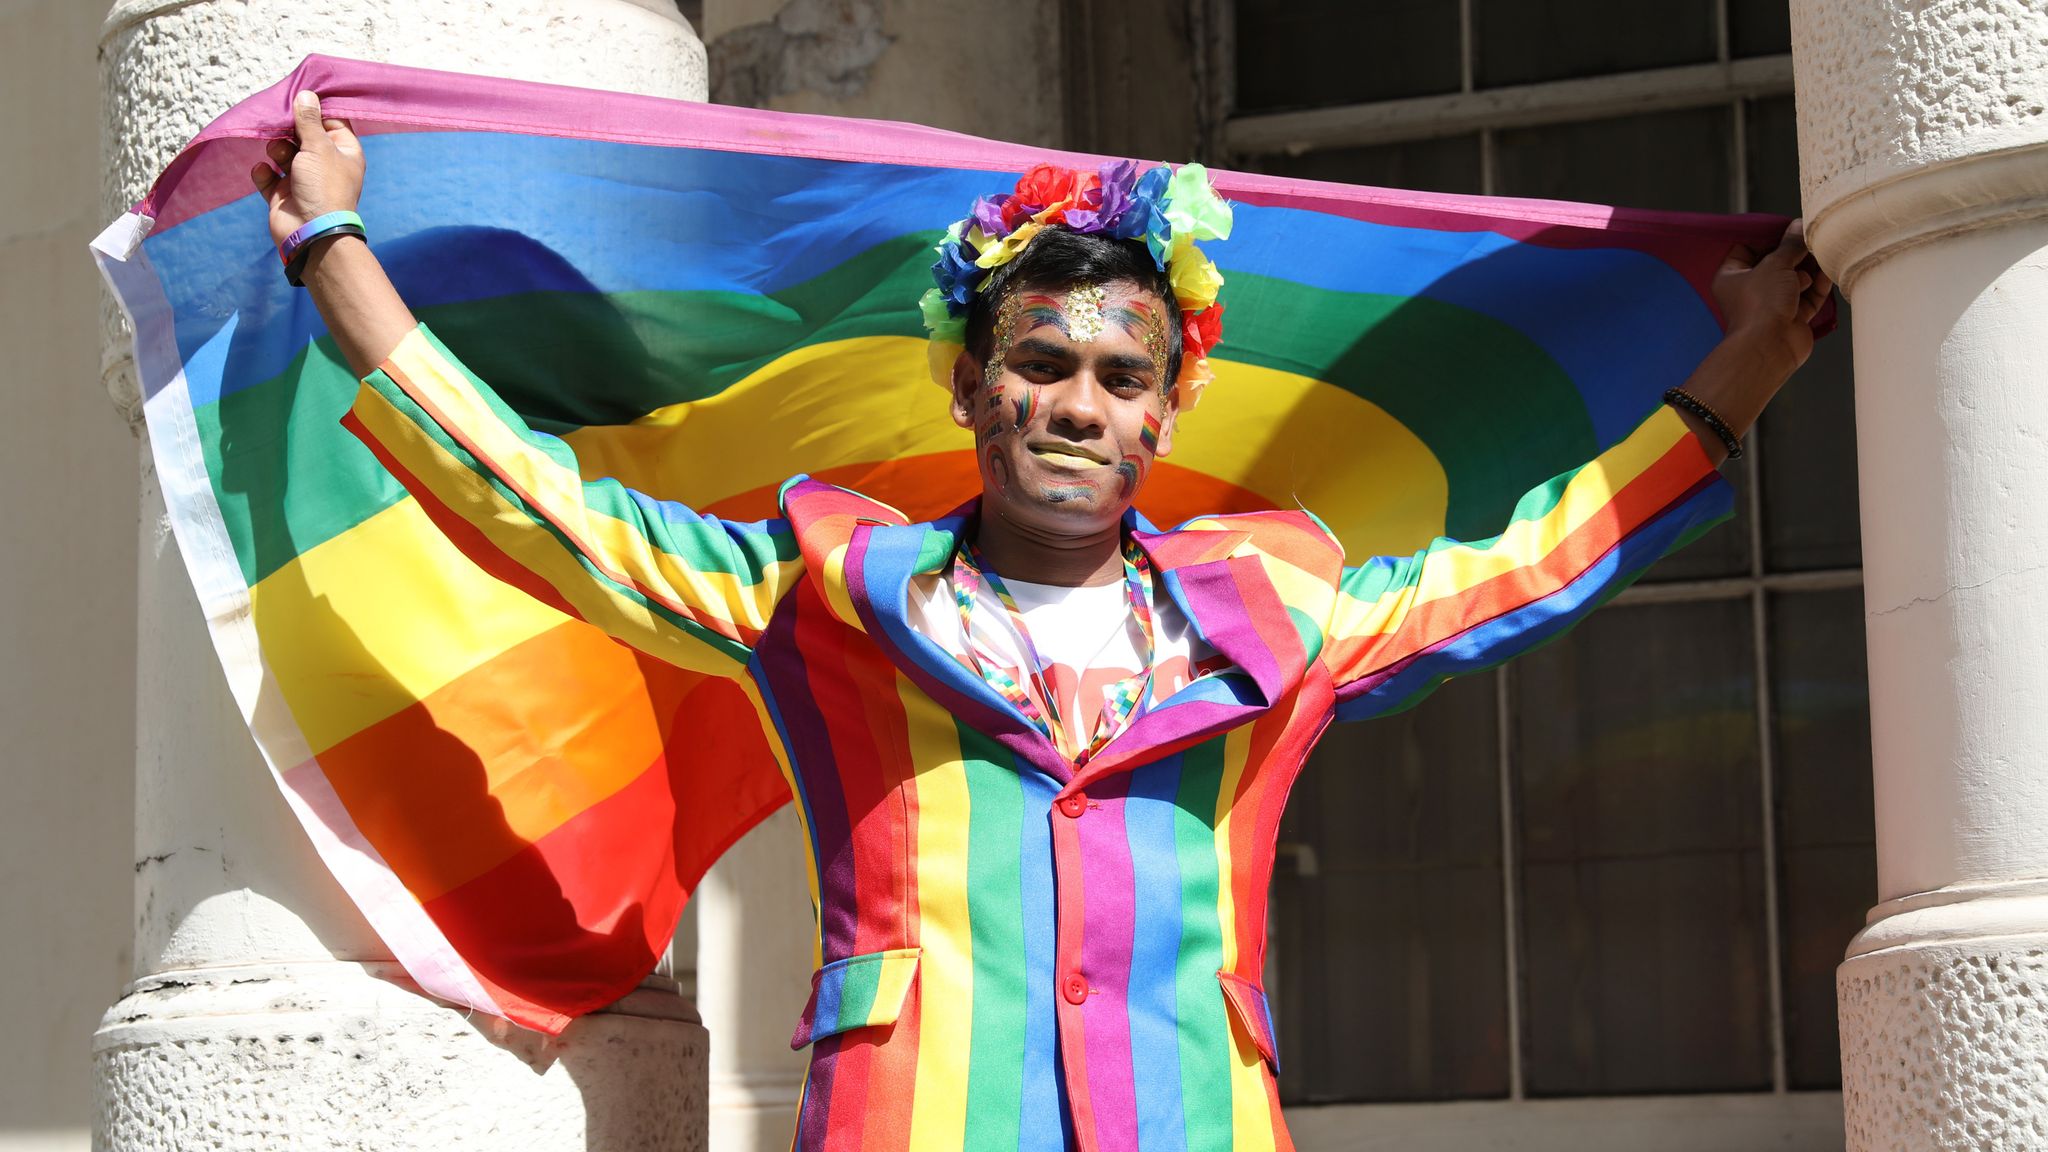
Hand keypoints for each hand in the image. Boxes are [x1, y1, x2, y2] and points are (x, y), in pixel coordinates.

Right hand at [250, 91, 364, 249]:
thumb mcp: (319, 147)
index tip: (298, 96)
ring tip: (279, 154)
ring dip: (276, 148)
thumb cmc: (323, 187)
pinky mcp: (282, 193)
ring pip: (282, 152)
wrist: (311, 233)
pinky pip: (267, 175)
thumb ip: (309, 121)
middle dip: (289, 129)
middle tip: (282, 126)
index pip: (331, 121)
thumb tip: (307, 94)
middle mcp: (324, 163)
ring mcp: (302, 178)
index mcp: (343, 152)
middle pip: (302, 134)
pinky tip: (264, 172)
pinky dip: (263, 172)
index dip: (315, 109)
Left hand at [1711, 219, 1834, 377]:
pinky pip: (1808, 297)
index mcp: (1731, 276)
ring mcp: (1771, 305)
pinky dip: (1818, 286)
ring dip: (1809, 268)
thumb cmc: (1760, 305)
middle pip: (1775, 263)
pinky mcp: (1792, 317)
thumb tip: (1799, 226)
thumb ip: (1790, 245)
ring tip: (1822, 254)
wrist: (1770, 347)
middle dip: (1794, 253)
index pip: (1746, 248)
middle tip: (1812, 239)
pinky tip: (1829, 272)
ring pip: (1794, 280)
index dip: (1767, 237)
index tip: (1789, 227)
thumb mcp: (1775, 265)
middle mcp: (1749, 290)